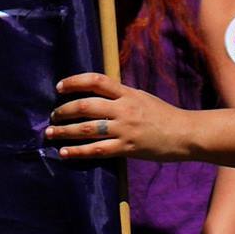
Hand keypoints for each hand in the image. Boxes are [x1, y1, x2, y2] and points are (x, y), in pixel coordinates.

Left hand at [48, 71, 199, 160]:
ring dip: (65, 131)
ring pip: (88, 128)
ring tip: (51, 134)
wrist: (183, 133)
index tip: (60, 87)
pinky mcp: (126, 148)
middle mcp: (124, 108)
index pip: (97, 81)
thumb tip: (97, 94)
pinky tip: (65, 152)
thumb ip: (121, 95)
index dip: (75, 82)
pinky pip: (97, 150)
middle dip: (64, 110)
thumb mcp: (142, 97)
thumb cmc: (162, 114)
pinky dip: (78, 151)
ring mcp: (124, 129)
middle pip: (87, 105)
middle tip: (52, 116)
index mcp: (128, 92)